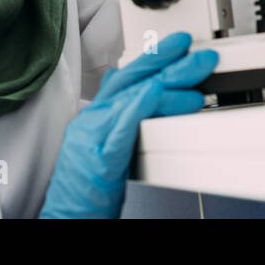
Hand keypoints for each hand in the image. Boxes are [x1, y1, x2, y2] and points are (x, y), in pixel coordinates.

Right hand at [39, 32, 217, 217]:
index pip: (124, 77)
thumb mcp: (106, 149)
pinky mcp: (99, 158)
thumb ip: (122, 122)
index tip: (178, 45)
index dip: (152, 57)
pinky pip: (122, 126)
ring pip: (132, 97)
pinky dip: (139, 105)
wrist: (67, 219)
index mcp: (94, 118)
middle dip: (166, 60)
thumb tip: (145, 100)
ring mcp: (92, 137)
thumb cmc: (87, 193)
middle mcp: (91, 121)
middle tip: (198, 52)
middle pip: (130, 79)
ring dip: (168, 82)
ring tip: (197, 73)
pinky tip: (157, 92)